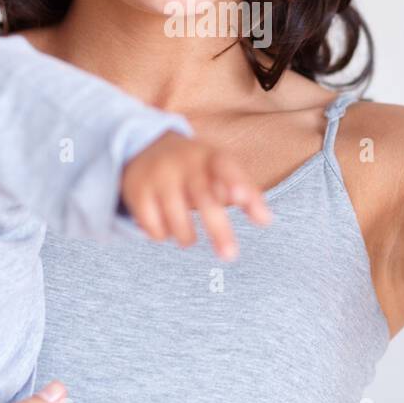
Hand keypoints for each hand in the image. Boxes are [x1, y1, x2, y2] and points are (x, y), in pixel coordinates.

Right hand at [121, 132, 272, 260]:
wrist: (143, 146)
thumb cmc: (195, 167)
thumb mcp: (219, 168)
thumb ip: (245, 192)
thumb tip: (267, 221)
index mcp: (209, 156)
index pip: (225, 166)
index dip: (234, 181)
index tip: (241, 199)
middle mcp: (183, 163)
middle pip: (203, 198)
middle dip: (218, 230)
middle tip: (230, 256)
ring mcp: (158, 176)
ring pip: (177, 221)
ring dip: (187, 238)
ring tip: (189, 236)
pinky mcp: (137, 191)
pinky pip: (154, 227)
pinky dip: (162, 235)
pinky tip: (164, 225)